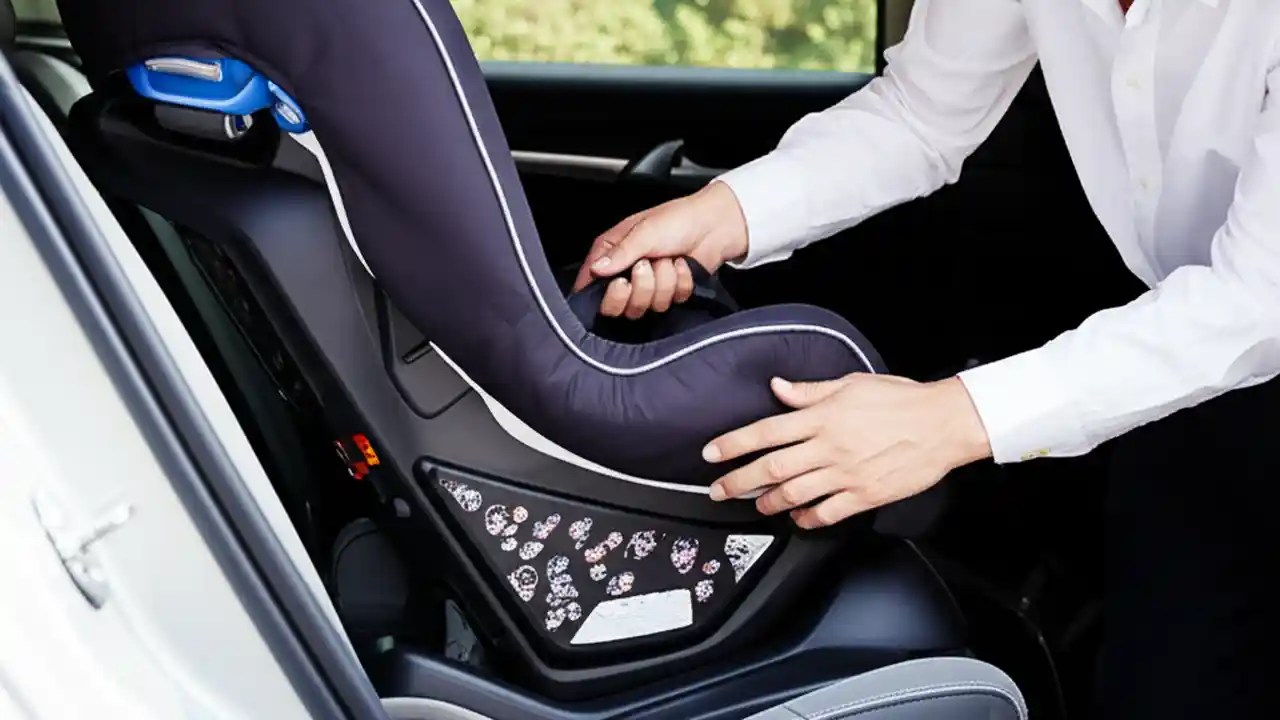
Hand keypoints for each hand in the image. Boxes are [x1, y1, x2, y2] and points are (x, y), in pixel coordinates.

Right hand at [572, 181, 748, 318]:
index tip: (620, 283)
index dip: (604, 291)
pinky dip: (680, 283)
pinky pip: (669, 302)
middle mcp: (625, 272)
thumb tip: (596, 270)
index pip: (591, 283)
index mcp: (612, 253)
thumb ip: (620, 254)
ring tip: (670, 260)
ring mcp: (647, 285)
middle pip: (618, 305)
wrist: (714, 225)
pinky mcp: (669, 293)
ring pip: (646, 305)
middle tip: (647, 267)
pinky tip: (682, 265)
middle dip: (639, 289)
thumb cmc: (677, 220)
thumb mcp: (644, 233)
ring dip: (663, 282)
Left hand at [703, 375, 990, 528]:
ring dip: (768, 502)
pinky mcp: (864, 496)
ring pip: (794, 494)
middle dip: (738, 481)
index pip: (765, 431)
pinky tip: (797, 518)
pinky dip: (807, 519)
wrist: (943, 424)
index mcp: (822, 417)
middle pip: (771, 468)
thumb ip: (810, 391)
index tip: (710, 453)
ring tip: (755, 504)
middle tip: (717, 490)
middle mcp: (828, 447)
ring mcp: (845, 474)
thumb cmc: (901, 399)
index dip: (733, 443)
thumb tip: (778, 387)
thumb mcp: (851, 384)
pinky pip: (827, 513)